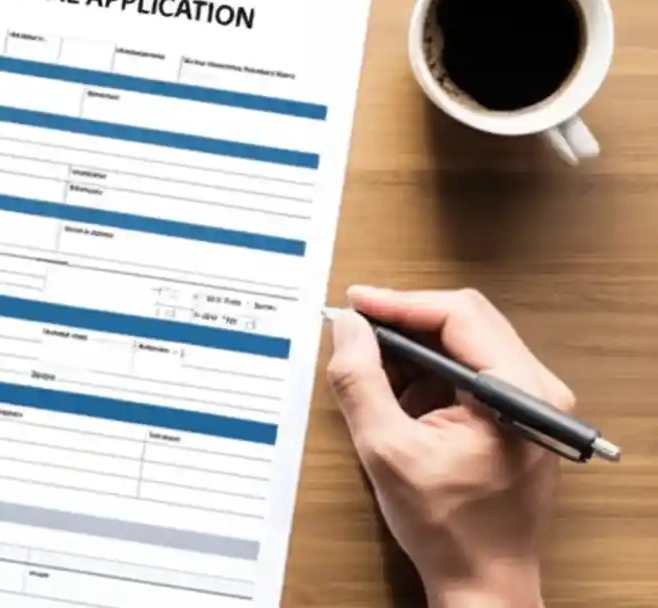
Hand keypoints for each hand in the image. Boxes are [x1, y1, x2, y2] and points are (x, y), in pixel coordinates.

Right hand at [325, 287, 574, 607]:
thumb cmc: (450, 527)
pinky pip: (466, 370)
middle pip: (463, 322)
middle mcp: (534, 388)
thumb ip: (361, 382)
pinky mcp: (512, 412)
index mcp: (517, 392)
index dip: (400, 304)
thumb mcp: (387, 451)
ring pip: (462, 343)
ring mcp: (527, 400)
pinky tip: (396, 394)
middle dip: (403, 323)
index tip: (356, 304)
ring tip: (371, 370)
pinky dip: (426, 373)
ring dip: (412, 350)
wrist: (483, 579)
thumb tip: (347, 329)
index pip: (458, 316)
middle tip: (354, 330)